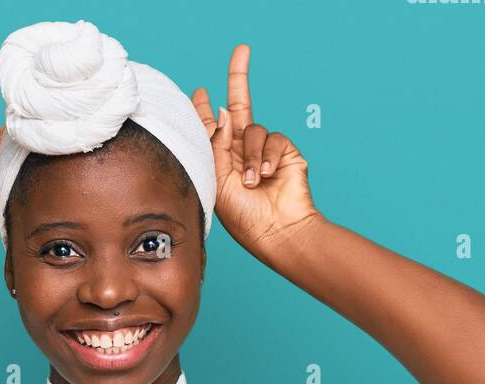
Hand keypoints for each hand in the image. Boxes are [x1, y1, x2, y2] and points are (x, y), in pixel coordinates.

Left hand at [192, 45, 320, 261]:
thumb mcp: (218, 182)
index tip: (199, 93)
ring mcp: (265, 151)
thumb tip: (223, 111)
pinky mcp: (285, 152)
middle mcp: (243, 152)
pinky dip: (266, 156)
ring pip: (253, 129)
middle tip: (242, 50)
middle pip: (240, 106)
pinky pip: (272, 138)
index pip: (213, 127)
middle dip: (239, 77)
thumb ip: (216, 146)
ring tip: (252, 182)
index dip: (205, 109)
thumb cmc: (244, 218)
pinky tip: (265, 176)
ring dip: (250, 156)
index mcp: (222, 161)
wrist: (277, 232)